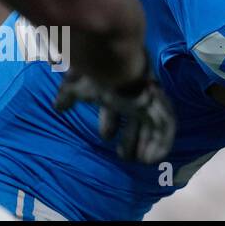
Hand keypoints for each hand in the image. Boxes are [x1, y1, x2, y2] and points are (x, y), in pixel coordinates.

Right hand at [55, 58, 176, 164]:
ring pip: (153, 125)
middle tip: (124, 156)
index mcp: (116, 90)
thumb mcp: (76, 85)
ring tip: (142, 161)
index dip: (110, 123)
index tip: (106, 138)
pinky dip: (161, 144)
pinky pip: (165, 128)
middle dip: (131, 138)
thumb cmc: (95, 73)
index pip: (116, 109)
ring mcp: (149, 100)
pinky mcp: (159, 106)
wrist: (115, 64)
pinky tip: (152, 159)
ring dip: (148, 143)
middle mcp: (135, 95)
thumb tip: (58, 107)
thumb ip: (68, 95)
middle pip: (137, 120)